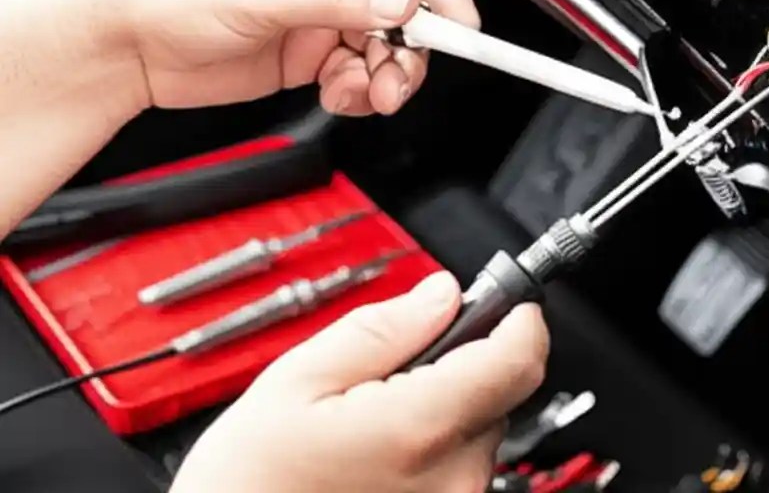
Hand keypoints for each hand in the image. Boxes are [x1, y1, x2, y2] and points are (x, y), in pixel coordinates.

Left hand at [102, 0, 479, 114]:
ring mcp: (325, 6)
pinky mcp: (314, 48)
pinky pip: (364, 72)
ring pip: (391, 45)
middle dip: (411, 47)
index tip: (460, 27)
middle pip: (408, 4)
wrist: (125, 44)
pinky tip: (339, 95)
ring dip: (387, 76)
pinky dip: (361, 91)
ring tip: (367, 93)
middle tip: (400, 76)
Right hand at [171, 273, 548, 492]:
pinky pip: (460, 466)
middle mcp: (453, 475)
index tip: (509, 300)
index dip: (519, 319)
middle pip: (497, 391)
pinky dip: (432, 446)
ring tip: (371, 419)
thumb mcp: (298, 381)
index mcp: (421, 428)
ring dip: (444, 408)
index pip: (519, 358)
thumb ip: (383, 330)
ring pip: (479, 428)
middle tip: (396, 366)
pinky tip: (379, 452)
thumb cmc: (249, 482)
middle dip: (461, 364)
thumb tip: (442, 295)